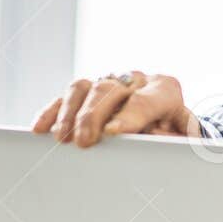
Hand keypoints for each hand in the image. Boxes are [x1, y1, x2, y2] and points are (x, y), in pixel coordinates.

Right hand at [30, 71, 199, 147]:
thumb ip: (170, 140)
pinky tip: (41, 129)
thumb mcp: (181, 139)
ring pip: (85, 86)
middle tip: (83, 142)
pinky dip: (53, 111)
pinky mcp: (91, 90)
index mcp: (164, 90)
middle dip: (93, 116)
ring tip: (61, 138)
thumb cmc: (175, 134)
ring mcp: (111, 81)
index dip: (128, 117)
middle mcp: (136, 80)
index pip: (145, 101)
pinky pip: (67, 95)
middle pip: (109, 89)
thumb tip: (150, 139)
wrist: (172, 122)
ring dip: (70, 112)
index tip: (112, 133)